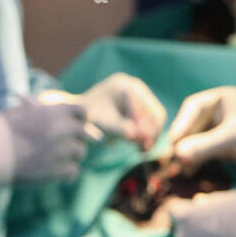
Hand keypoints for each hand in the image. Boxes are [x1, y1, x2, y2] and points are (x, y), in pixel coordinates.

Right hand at [0, 96, 95, 193]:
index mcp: (53, 111)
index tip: (75, 125)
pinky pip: (74, 172)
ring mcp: (61, 151)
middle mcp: (62, 129)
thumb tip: (36, 105)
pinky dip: (67, 174)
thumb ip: (32, 110)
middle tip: (67, 145)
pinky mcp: (56, 172)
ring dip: (71, 156)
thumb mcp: (14, 112)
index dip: (79, 118)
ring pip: (80, 153)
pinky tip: (56, 174)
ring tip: (58, 160)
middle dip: (77, 138)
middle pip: (85, 134)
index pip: (82, 111)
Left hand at [44, 73, 166, 148]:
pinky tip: (141, 146)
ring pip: (155, 117)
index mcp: (125, 87)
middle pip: (155, 111)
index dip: (146, 129)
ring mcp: (139, 94)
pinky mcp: (139, 103)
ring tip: (142, 150)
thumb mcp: (104, 124)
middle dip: (151, 132)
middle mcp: (135, 86)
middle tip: (145, 150)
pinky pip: (151, 119)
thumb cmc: (89, 118)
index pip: (145, 109)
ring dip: (151, 134)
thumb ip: (120, 128)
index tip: (143, 146)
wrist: (80, 114)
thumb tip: (136, 134)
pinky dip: (148, 132)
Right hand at [167, 87, 235, 174]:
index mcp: (221, 99)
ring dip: (189, 153)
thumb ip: (205, 145)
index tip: (172, 143)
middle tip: (173, 162)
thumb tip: (177, 152)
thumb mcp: (234, 140)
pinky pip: (206, 149)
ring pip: (198, 139)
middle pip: (193, 125)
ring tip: (181, 170)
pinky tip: (192, 172)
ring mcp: (223, 128)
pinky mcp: (227, 144)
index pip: (193, 108)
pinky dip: (199, 159)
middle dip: (183, 143)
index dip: (181, 125)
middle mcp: (220, 111)